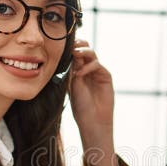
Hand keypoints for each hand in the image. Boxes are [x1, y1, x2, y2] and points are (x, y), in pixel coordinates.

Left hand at [68, 40, 116, 165]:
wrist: (92, 120)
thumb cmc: (80, 106)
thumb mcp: (71, 85)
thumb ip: (71, 71)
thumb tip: (67, 55)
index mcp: (78, 71)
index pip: (75, 53)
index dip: (70, 49)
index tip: (61, 48)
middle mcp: (88, 69)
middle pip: (85, 49)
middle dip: (78, 45)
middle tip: (70, 47)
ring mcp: (97, 72)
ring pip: (92, 54)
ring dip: (83, 52)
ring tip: (75, 55)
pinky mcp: (106, 76)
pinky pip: (97, 65)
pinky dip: (88, 66)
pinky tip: (80, 74)